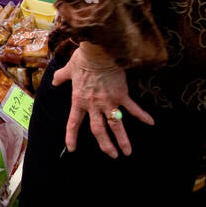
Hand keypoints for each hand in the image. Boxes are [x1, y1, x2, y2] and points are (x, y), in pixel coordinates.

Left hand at [53, 42, 154, 157]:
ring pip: (116, 125)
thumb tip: (54, 81)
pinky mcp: (122, 94)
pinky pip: (133, 108)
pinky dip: (142, 115)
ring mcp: (109, 101)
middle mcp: (94, 104)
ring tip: (128, 151)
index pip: (73, 123)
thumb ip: (61, 78)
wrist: (99, 50)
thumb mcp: (68, 69)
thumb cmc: (83, 58)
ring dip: (123, 139)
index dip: (71, 136)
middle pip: (98, 130)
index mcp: (79, 100)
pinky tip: (151, 123)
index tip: (72, 149)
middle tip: (112, 156)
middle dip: (105, 145)